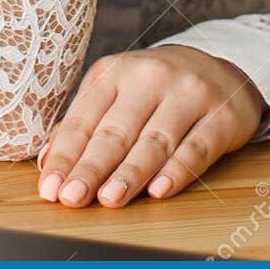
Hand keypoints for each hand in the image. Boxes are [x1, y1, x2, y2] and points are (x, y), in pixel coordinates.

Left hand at [34, 45, 265, 207]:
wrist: (219, 69)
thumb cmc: (155, 90)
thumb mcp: (117, 94)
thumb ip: (85, 124)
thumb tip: (47, 162)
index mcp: (117, 71)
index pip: (85, 118)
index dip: (66, 155)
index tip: (50, 188)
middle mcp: (152, 76)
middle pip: (117, 130)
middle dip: (92, 167)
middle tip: (72, 197)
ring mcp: (190, 94)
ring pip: (155, 140)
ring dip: (130, 173)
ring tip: (109, 199)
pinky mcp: (222, 115)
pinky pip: (197, 147)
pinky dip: (177, 171)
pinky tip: (159, 190)